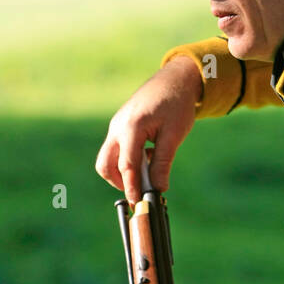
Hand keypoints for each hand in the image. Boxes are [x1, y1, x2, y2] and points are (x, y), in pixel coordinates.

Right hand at [95, 58, 202, 205]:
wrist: (174, 79)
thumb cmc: (176, 104)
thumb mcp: (174, 135)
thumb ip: (163, 162)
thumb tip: (159, 188)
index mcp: (131, 128)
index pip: (126, 166)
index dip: (131, 188)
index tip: (138, 204)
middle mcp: (118, 127)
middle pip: (106, 165)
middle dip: (120, 182)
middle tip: (141, 190)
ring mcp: (116, 126)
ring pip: (109, 158)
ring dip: (124, 171)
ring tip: (150, 168)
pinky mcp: (120, 126)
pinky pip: (117, 149)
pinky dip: (128, 159)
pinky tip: (149, 155)